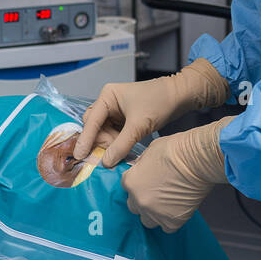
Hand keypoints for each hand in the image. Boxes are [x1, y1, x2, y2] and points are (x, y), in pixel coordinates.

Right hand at [75, 58, 229, 166]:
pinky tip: (124, 148)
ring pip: (103, 132)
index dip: (85, 139)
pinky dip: (117, 142)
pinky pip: (113, 133)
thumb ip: (121, 145)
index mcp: (107, 96)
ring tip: (122, 150)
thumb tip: (106, 163)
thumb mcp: (138, 125)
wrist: (180, 96)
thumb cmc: (159, 103)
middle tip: (111, 153)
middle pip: (94, 127)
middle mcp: (108, 102)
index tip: (80, 155)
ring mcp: (115, 110)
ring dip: (110, 144)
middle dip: (102, 141)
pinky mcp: (123, 119)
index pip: (91, 120)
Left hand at [121, 116, 232, 232]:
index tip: (147, 181)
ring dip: (154, 213)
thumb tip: (141, 170)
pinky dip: (170, 221)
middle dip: (143, 199)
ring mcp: (154, 213)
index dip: (138, 183)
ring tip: (167, 203)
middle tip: (157, 192)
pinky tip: (177, 210)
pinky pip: (166, 228)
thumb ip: (141, 165)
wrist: (197, 160)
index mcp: (130, 182)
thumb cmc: (176, 150)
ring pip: (147, 220)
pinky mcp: (172, 222)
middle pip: (134, 206)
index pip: (126, 187)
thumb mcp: (149, 151)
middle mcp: (139, 200)